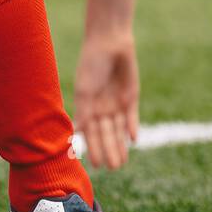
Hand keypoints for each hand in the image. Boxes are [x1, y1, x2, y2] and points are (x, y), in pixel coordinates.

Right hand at [74, 31, 139, 169]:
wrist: (109, 43)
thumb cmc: (91, 65)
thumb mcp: (85, 91)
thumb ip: (84, 112)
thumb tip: (77, 134)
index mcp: (87, 107)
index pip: (90, 133)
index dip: (94, 148)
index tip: (96, 165)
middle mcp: (101, 109)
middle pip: (106, 135)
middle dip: (108, 151)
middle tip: (112, 168)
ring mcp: (116, 104)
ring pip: (119, 130)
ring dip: (120, 145)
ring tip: (122, 162)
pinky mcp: (131, 97)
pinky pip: (132, 117)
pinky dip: (132, 127)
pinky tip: (133, 140)